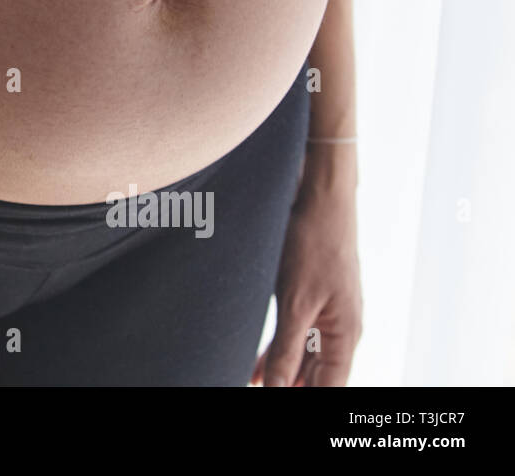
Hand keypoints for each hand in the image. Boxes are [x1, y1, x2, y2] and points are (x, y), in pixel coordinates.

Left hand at [252, 144, 362, 385]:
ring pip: (303, 357)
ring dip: (280, 373)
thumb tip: (277, 390)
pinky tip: (255, 367)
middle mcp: (340, 329)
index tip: (275, 398)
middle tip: (259, 390)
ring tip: (250, 384)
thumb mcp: (295, 301)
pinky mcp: (309, 298)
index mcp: (345, 335)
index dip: (306, 398)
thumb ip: (287, 349)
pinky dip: (276, 352)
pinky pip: (294, 336)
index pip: (330, 387)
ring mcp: (326, 314)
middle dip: (291, 387)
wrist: (319, 198)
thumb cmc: (315, 245)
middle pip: (316, 376)